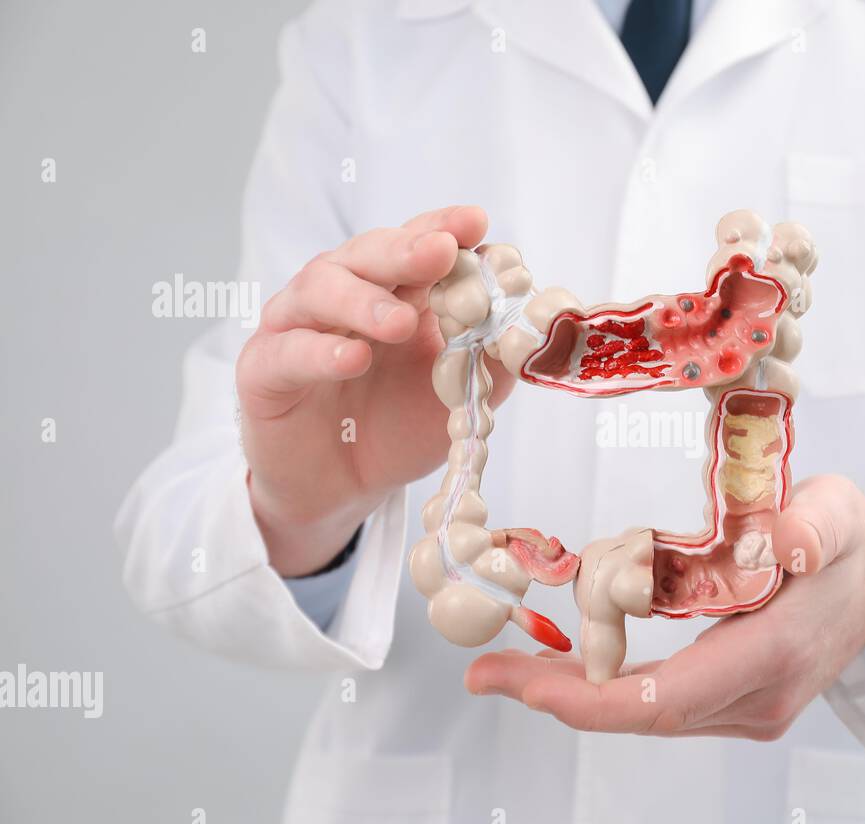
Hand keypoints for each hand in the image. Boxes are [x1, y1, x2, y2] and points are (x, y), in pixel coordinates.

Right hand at [237, 206, 513, 574]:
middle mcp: (342, 293)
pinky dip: (321, 352)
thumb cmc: (398, 426)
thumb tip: (527, 324)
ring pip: (321, 289)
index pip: (417, 244)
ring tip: (400, 323)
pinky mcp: (263, 369)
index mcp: (394, 289)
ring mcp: (297, 326)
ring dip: (364, 301)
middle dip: (405, 250)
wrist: (341, 487)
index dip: (442, 228)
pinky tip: (352, 358)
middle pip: (367, 254)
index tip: (475, 222)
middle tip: (439, 252)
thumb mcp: (460, 394)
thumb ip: (490, 358)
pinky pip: (289, 351)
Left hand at [465, 475, 864, 739]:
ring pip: (648, 716)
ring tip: (510, 669)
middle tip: (487, 674)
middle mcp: (759, 698)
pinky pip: (663, 704)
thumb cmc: (850, 541)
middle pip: (643, 715)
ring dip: (576, 696)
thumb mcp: (839, 514)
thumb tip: (789, 541)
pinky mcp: (739, 703)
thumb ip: (816, 525)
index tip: (523, 685)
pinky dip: (608, 689)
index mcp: (776, 653)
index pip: (670, 697)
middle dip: (560, 697)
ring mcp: (750, 708)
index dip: (590, 700)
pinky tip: (567, 668)